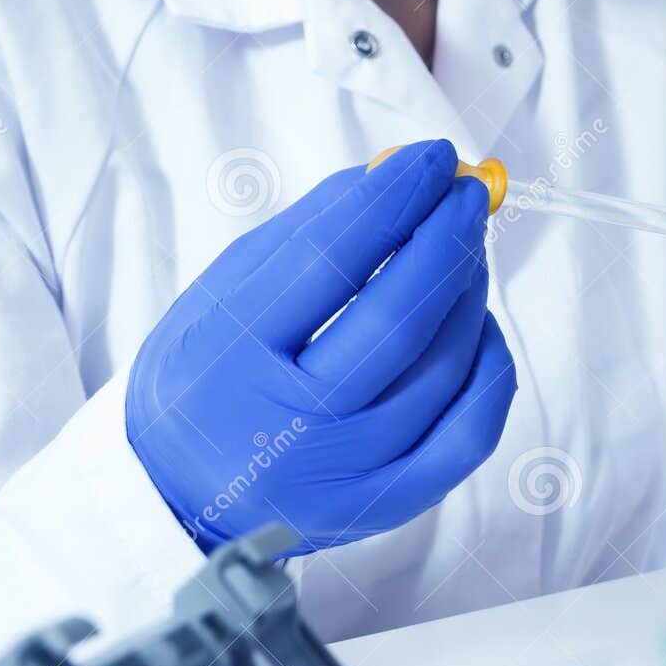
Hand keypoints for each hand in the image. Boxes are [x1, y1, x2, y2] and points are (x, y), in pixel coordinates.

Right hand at [126, 140, 516, 553]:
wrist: (177, 496)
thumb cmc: (205, 377)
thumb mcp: (221, 296)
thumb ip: (305, 235)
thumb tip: (392, 178)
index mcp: (229, 359)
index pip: (327, 263)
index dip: (391, 201)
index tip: (430, 158)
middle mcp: (287, 426)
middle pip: (397, 322)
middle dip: (445, 243)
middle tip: (465, 195)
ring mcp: (343, 475)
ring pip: (441, 372)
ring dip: (467, 296)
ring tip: (465, 251)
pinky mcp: (385, 507)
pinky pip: (468, 435)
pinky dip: (488, 370)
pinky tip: (477, 327)